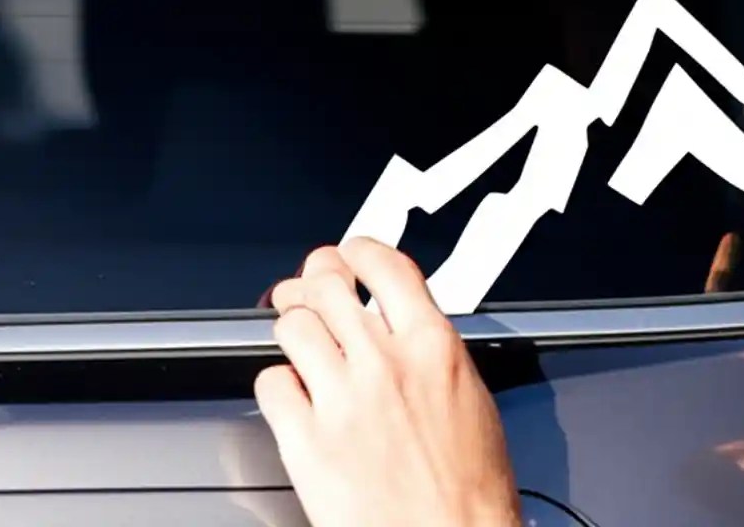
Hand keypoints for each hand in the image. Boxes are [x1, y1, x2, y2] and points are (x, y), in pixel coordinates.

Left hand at [255, 238, 520, 526]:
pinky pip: (271, 383)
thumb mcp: (472, 401)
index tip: (351, 255)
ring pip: (292, 326)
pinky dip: (277, 383)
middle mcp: (384, 364)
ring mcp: (341, 400)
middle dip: (312, 279)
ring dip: (291, 326)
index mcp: (433, 349)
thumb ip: (431, 355)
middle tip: (308, 286)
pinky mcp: (304, 440)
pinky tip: (292, 392)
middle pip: (327, 286)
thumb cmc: (470, 491)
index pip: (385, 267)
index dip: (359, 252)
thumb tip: (404, 331)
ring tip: (297, 336)